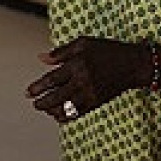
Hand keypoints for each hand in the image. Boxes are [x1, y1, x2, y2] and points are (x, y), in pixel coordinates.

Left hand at [24, 37, 147, 122]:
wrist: (133, 64)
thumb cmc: (107, 50)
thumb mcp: (83, 44)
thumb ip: (61, 52)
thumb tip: (41, 58)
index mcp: (77, 65)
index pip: (51, 80)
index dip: (38, 87)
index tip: (28, 93)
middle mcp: (82, 82)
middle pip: (56, 97)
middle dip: (42, 103)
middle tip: (34, 104)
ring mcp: (90, 94)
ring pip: (66, 108)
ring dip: (52, 111)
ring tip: (44, 109)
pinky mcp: (97, 102)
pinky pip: (78, 113)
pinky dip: (66, 116)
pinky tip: (59, 116)